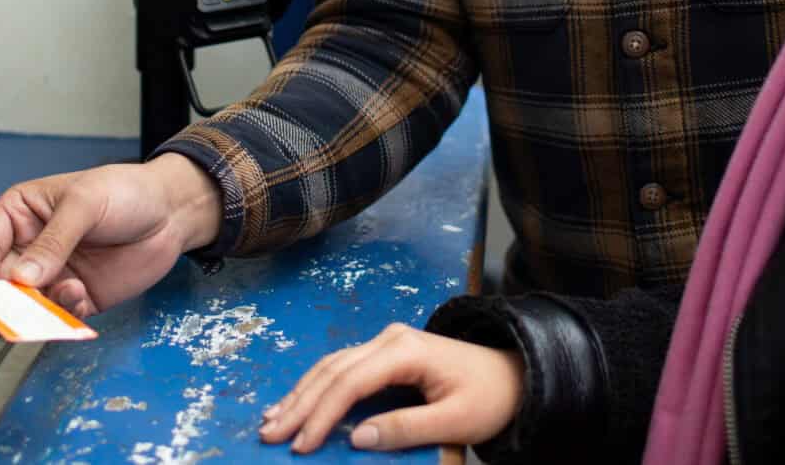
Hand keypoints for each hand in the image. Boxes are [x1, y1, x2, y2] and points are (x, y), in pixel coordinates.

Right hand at [0, 154, 221, 316]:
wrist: (171, 211)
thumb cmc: (127, 191)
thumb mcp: (85, 203)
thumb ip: (53, 240)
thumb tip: (24, 276)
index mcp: (21, 214)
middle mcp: (32, 247)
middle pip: (2, 283)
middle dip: (10, 298)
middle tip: (23, 304)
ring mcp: (54, 274)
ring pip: (29, 304)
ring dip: (40, 308)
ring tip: (65, 293)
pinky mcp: (78, 296)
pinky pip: (59, 315)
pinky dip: (65, 314)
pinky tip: (81, 296)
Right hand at [258, 323, 522, 453]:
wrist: (513, 375)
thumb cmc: (488, 398)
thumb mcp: (455, 420)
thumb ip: (407, 429)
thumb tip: (358, 438)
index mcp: (405, 350)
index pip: (351, 381)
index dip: (322, 414)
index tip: (301, 445)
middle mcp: (389, 339)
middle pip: (332, 370)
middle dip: (299, 404)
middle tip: (270, 434)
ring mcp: (385, 343)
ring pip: (330, 366)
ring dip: (300, 394)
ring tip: (272, 421)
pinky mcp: (385, 354)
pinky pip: (342, 369)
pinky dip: (316, 388)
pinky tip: (296, 404)